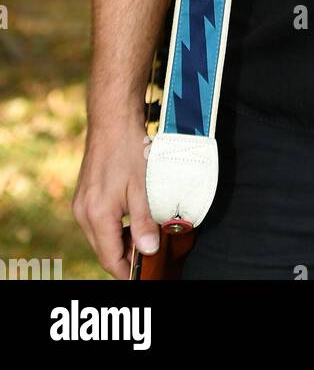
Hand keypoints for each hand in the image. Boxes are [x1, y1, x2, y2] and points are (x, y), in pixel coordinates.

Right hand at [72, 121, 159, 279]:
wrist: (112, 121)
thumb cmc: (128, 150)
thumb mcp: (142, 187)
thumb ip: (144, 222)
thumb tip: (149, 250)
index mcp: (96, 215)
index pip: (110, 258)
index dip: (127, 271)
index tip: (144, 274)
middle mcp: (83, 214)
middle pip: (104, 250)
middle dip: (125, 256)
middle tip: (150, 252)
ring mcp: (81, 205)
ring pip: (100, 237)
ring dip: (120, 241)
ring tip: (145, 233)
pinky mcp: (83, 197)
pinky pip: (97, 223)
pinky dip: (113, 227)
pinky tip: (131, 217)